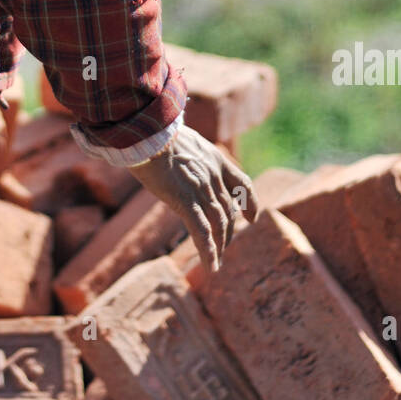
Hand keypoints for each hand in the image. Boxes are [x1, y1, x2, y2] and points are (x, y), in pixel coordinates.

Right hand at [128, 125, 256, 273]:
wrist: (148, 132)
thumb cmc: (155, 132)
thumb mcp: (182, 138)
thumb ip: (188, 153)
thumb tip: (177, 157)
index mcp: (216, 159)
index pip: (242, 183)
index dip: (250, 203)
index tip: (252, 218)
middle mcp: (214, 176)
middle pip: (228, 211)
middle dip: (228, 232)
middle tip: (224, 246)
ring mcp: (202, 190)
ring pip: (218, 224)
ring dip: (219, 246)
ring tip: (217, 261)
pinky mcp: (186, 201)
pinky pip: (202, 231)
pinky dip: (208, 252)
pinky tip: (211, 267)